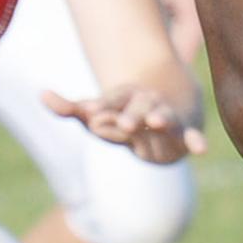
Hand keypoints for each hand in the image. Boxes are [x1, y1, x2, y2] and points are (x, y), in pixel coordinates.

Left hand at [43, 85, 206, 163]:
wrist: (165, 115)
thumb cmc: (124, 116)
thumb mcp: (97, 113)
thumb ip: (70, 107)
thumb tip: (41, 93)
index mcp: (127, 97)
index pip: (113, 100)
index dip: (102, 107)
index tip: (89, 112)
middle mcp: (148, 103)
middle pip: (139, 107)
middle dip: (131, 115)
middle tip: (123, 125)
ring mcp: (166, 117)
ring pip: (164, 117)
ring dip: (162, 118)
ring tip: (158, 121)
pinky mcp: (182, 134)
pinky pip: (190, 136)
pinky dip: (196, 140)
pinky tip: (200, 150)